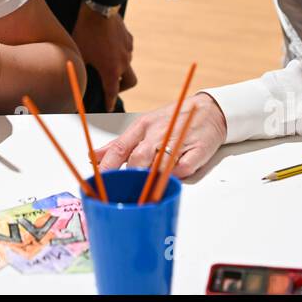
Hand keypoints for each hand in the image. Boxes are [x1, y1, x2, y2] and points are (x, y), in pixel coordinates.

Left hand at [72, 3, 135, 109]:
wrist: (99, 9)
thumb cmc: (85, 33)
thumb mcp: (80, 54)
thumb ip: (81, 70)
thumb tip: (76, 81)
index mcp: (111, 70)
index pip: (112, 93)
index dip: (110, 102)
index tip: (109, 108)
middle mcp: (124, 62)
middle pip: (130, 83)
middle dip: (122, 87)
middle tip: (111, 85)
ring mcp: (128, 49)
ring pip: (127, 64)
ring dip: (119, 67)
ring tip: (104, 61)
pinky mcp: (129, 37)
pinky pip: (126, 50)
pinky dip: (119, 53)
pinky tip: (107, 46)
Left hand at [93, 93, 227, 178]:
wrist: (207, 109)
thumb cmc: (171, 120)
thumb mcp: (142, 127)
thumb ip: (119, 144)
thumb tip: (94, 158)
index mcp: (142, 127)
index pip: (120, 148)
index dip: (108, 166)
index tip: (99, 182)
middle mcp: (157, 133)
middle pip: (139, 157)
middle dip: (130, 176)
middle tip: (125, 191)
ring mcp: (177, 141)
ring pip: (160, 164)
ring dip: (152, 178)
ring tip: (145, 190)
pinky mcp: (197, 150)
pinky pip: (183, 168)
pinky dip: (176, 176)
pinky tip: (171, 180)